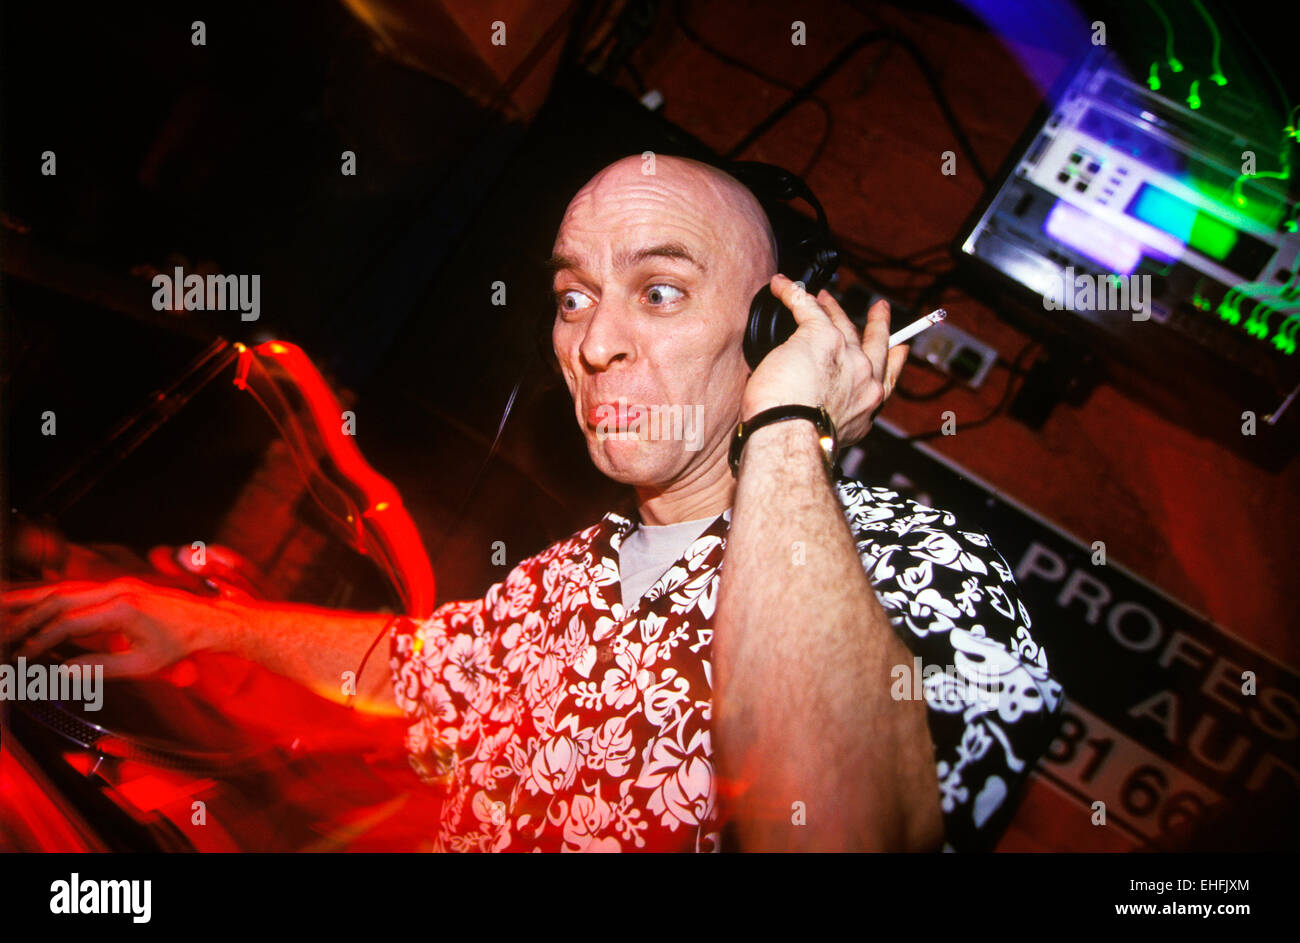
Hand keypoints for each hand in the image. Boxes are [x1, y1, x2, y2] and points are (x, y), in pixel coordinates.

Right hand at [1, 577, 241, 677]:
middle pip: (59, 599)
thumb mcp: (142, 664)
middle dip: (28, 617)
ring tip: (6, 609)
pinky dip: (52, 595)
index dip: (41, 640)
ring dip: (33, 600)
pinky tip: (33, 602)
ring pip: (65, 588)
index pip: (69, 622)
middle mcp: (117, 590)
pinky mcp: (117, 586)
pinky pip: (78, 588)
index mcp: (122, 609)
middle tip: (6, 636)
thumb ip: (101, 667)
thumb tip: (65, 673)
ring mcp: (117, 584)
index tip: (23, 655)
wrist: (206, 621)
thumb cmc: (180, 643)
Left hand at [740, 274, 908, 446]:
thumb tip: (804, 410)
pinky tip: (782, 287)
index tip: (899, 351)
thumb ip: (826, 417)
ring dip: (833, 307)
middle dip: (880, 326)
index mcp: (866, 408)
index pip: (885, 380)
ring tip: (825, 298)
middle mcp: (864, 381)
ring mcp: (847, 356)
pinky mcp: (821, 335)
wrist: (790, 434)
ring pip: (843, 323)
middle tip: (882, 310)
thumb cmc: (795, 440)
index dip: (894, 362)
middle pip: (876, 345)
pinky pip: (808, 307)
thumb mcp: (824, 432)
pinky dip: (793, 294)